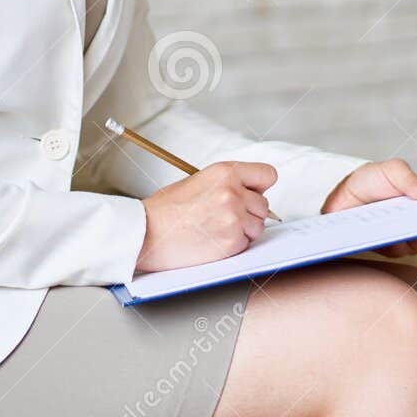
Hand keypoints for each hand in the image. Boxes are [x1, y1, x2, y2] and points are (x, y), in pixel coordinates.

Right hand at [135, 161, 276, 272]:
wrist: (147, 232)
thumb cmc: (167, 209)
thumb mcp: (200, 180)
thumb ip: (229, 182)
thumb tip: (254, 192)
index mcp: (226, 172)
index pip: (268, 175)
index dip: (260, 187)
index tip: (253, 194)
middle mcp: (233, 192)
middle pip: (264, 205)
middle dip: (249, 212)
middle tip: (223, 217)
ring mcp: (234, 218)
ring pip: (257, 226)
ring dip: (243, 230)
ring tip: (216, 228)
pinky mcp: (231, 241)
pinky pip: (246, 243)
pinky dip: (233, 245)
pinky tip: (212, 240)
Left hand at [320, 159, 416, 256]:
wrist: (342, 194)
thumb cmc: (371, 179)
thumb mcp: (393, 170)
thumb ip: (412, 180)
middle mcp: (415, 221)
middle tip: (414, 221)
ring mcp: (401, 236)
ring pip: (414, 246)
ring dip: (406, 238)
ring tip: (394, 227)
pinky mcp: (386, 247)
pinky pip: (395, 252)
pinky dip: (391, 245)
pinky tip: (382, 235)